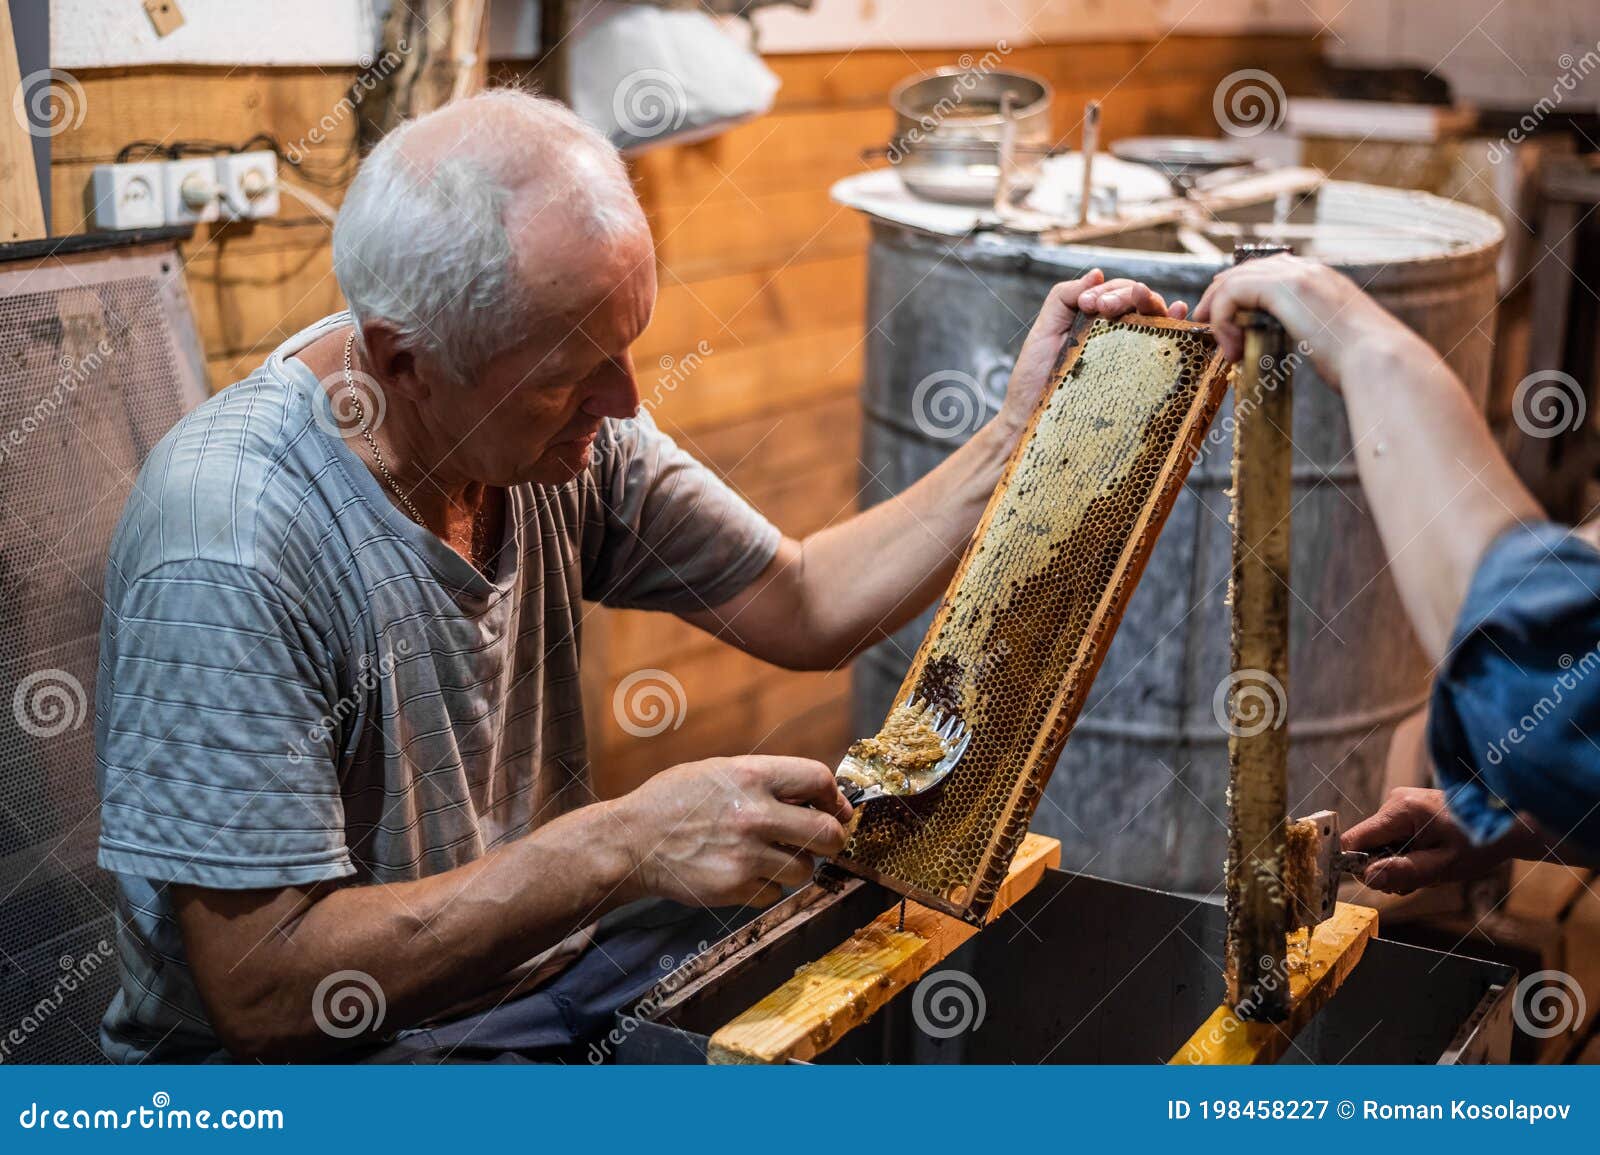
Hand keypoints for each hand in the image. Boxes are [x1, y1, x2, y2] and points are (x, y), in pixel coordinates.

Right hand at [611, 756, 852, 907]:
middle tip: (817, 840)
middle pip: (827, 833)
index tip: (832, 808)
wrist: (631, 841)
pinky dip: (767, 887)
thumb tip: (818, 796)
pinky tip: (745, 873)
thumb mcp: (720, 771)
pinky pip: (775, 893)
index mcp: (751, 776)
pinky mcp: (735, 888)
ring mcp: (746, 855)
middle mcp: (754, 815)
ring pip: (805, 869)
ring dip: (795, 865)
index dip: (833, 797)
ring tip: (771, 856)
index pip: (819, 779)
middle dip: (829, 838)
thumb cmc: (675, 801)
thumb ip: (767, 781)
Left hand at [997, 269, 1188, 439]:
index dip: (1109, 291)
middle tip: (1103, 307)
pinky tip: (1179, 313)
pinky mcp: (1141, 380)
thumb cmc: (1035, 379)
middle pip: (1139, 302)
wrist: (1030, 418)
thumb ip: (1064, 297)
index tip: (1088, 304)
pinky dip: (1178, 326)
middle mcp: (1120, 336)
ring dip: (1150, 302)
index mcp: (1098, 322)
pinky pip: (1166, 349)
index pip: (1118, 293)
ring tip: (1140, 299)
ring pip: (1154, 319)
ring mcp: (1132, 356)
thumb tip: (1098, 272)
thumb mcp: (1045, 330)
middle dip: (1126, 294)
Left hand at [1191, 253, 1404, 388]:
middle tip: (1208, 325)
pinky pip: (1233, 292)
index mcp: (1322, 280)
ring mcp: (1297, 275)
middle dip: (1221, 296)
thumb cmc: (1362, 363)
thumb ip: (1314, 331)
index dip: (1240, 292)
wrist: (1380, 362)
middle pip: (1246, 269)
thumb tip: (1310, 345)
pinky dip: (1223, 318)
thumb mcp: (1335, 339)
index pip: (1268, 272)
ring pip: (1235, 279)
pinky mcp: (1285, 288)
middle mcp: (1309, 270)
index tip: (1226, 321)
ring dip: (1218, 311)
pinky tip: (1231, 347)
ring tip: (1217, 341)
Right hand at [1342, 786, 1534, 894]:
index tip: (1376, 882)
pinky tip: (1431, 856)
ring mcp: (1401, 803)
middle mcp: (1395, 802)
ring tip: (1432, 866)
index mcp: (1400, 811)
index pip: (1354, 839)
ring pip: (1382, 843)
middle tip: (1419, 879)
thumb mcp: (1444, 866)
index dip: (1356, 865)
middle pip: (1368, 844)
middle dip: (1388, 867)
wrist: (1509, 821)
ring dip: (1401, 862)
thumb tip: (1368, 878)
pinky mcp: (1409, 809)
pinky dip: (1408, 852)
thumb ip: (1404, 872)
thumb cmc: (1481, 841)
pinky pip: (1394, 836)